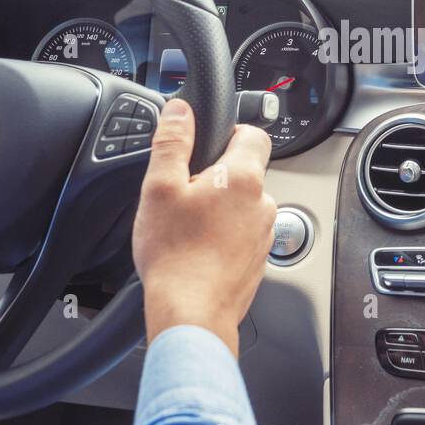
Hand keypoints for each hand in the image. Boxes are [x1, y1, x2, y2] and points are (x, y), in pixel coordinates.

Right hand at [131, 98, 275, 355]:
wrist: (191, 314)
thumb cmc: (175, 255)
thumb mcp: (160, 188)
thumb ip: (173, 142)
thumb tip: (180, 110)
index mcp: (243, 178)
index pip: (254, 134)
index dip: (231, 131)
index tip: (210, 142)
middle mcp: (262, 204)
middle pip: (246, 173)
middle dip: (219, 176)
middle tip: (186, 193)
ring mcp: (263, 235)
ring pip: (243, 207)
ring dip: (221, 209)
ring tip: (188, 227)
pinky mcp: (257, 261)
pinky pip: (242, 237)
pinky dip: (224, 238)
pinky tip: (198, 250)